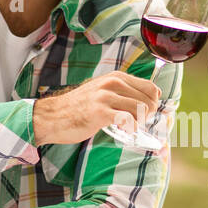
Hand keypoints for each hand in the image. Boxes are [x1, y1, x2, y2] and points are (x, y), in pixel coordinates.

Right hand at [32, 71, 161, 145]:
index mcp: (116, 77)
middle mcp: (112, 83)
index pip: (150, 88)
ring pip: (140, 110)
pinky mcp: (100, 113)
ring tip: (127, 126)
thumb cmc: (80, 106)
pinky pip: (128, 120)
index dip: (153, 103)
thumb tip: (155, 95)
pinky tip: (122, 130)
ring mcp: (106, 97)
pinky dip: (130, 128)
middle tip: (135, 122)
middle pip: (149, 100)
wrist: (53, 116)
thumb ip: (125, 91)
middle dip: (148, 115)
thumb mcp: (103, 90)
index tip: (145, 113)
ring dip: (139, 122)